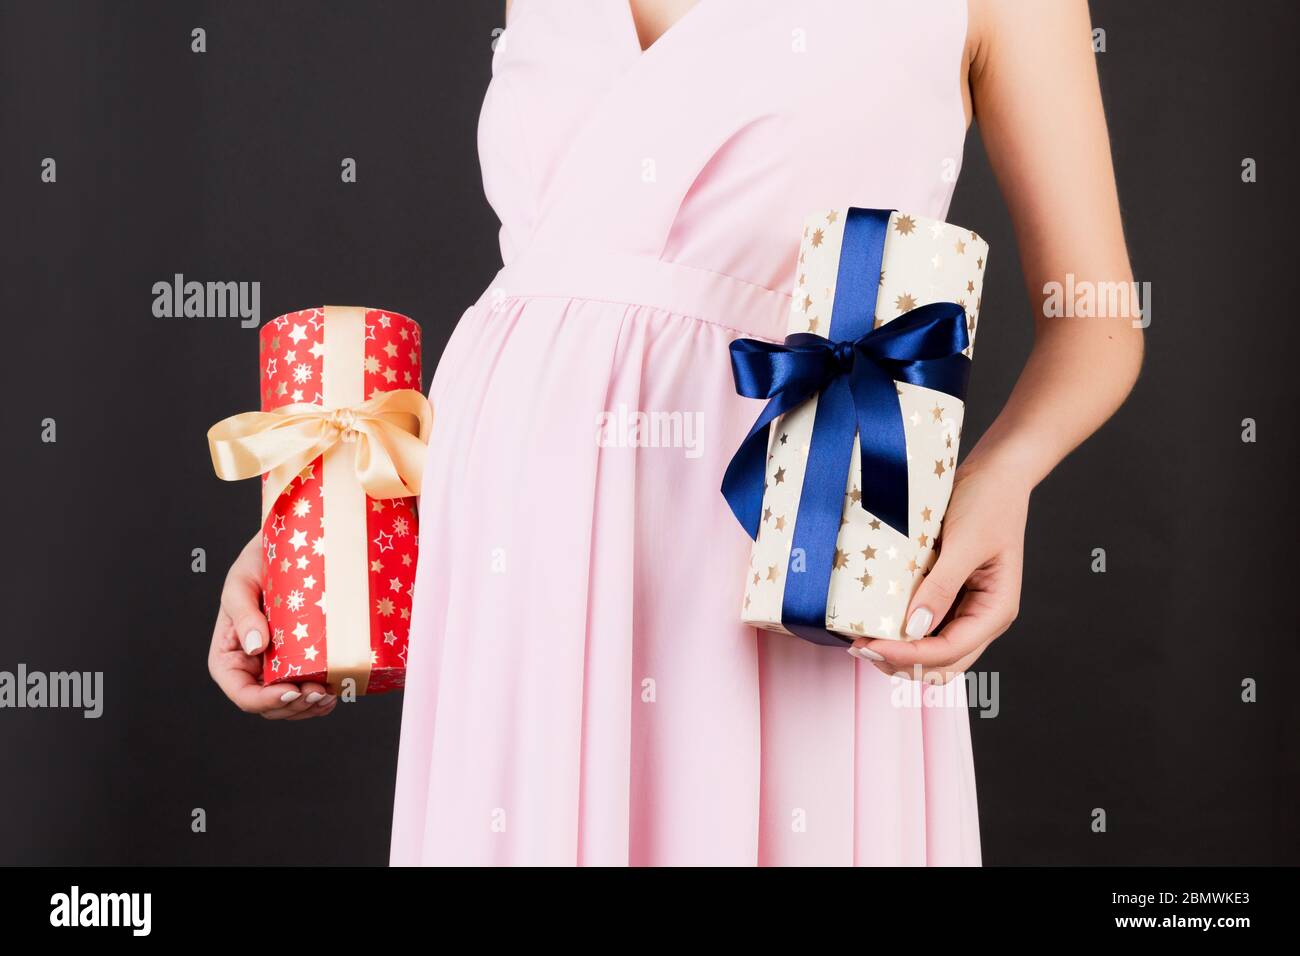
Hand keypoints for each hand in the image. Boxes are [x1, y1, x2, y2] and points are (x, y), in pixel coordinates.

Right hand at [208, 533, 336, 718]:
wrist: (294, 546)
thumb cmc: (258, 562)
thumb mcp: (241, 582)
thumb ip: (243, 614)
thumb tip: (255, 647)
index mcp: (229, 656)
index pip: (241, 693)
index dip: (265, 700)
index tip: (292, 690)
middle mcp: (251, 668)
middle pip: (269, 705)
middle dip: (294, 706)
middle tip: (319, 694)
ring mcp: (277, 668)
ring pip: (290, 705)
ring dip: (310, 708)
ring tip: (329, 695)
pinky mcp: (301, 662)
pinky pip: (308, 691)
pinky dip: (320, 699)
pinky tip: (334, 691)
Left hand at [849, 462, 1028, 682]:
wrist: (994, 473)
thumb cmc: (989, 503)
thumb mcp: (965, 543)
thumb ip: (942, 587)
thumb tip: (915, 628)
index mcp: (995, 610)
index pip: (950, 651)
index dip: (909, 655)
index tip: (870, 645)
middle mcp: (982, 617)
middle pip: (942, 663)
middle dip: (902, 662)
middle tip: (861, 647)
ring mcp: (965, 608)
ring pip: (932, 651)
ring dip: (900, 652)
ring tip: (864, 639)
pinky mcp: (948, 595)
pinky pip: (924, 624)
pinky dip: (901, 630)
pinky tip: (876, 620)